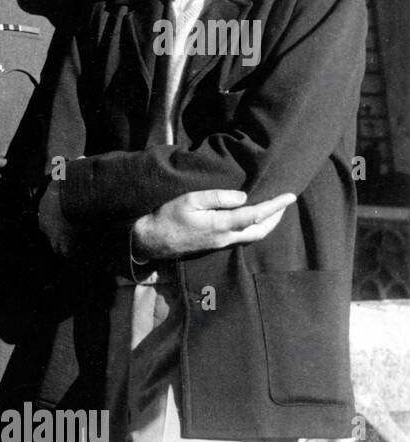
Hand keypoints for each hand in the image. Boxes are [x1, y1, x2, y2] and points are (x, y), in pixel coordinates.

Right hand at [132, 189, 295, 260]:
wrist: (151, 240)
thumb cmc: (168, 217)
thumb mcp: (190, 200)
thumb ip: (217, 197)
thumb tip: (243, 197)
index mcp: (221, 225)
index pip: (256, 215)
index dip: (275, 206)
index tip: (290, 196)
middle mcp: (225, 238)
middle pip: (260, 230)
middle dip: (276, 217)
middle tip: (286, 203)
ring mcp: (220, 243)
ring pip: (252, 236)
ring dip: (267, 224)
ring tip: (274, 211)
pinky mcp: (214, 245)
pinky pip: (242, 237)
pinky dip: (254, 227)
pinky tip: (252, 220)